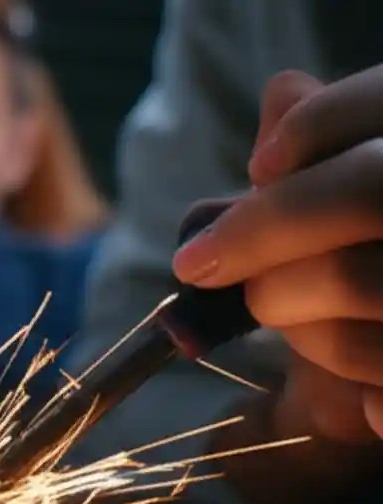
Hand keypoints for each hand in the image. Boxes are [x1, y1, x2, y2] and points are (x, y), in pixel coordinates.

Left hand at [173, 67, 382, 441]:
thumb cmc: (364, 250)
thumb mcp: (345, 192)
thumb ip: (324, 147)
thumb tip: (284, 92)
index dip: (317, 124)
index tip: (259, 166)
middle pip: (366, 190)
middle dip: (263, 226)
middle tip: (195, 263)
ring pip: (350, 277)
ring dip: (279, 296)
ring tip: (271, 303)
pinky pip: (361, 353)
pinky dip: (320, 349)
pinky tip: (321, 341)